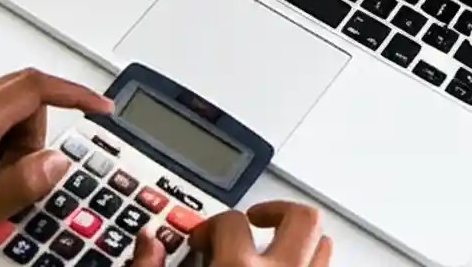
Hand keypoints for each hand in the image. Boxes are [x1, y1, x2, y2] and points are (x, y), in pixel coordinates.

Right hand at [132, 201, 331, 266]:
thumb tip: (148, 241)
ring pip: (323, 246)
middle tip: (253, 219)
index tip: (201, 240)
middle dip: (276, 210)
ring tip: (272, 244)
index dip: (211, 225)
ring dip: (299, 238)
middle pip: (301, 217)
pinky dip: (309, 264)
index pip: (231, 222)